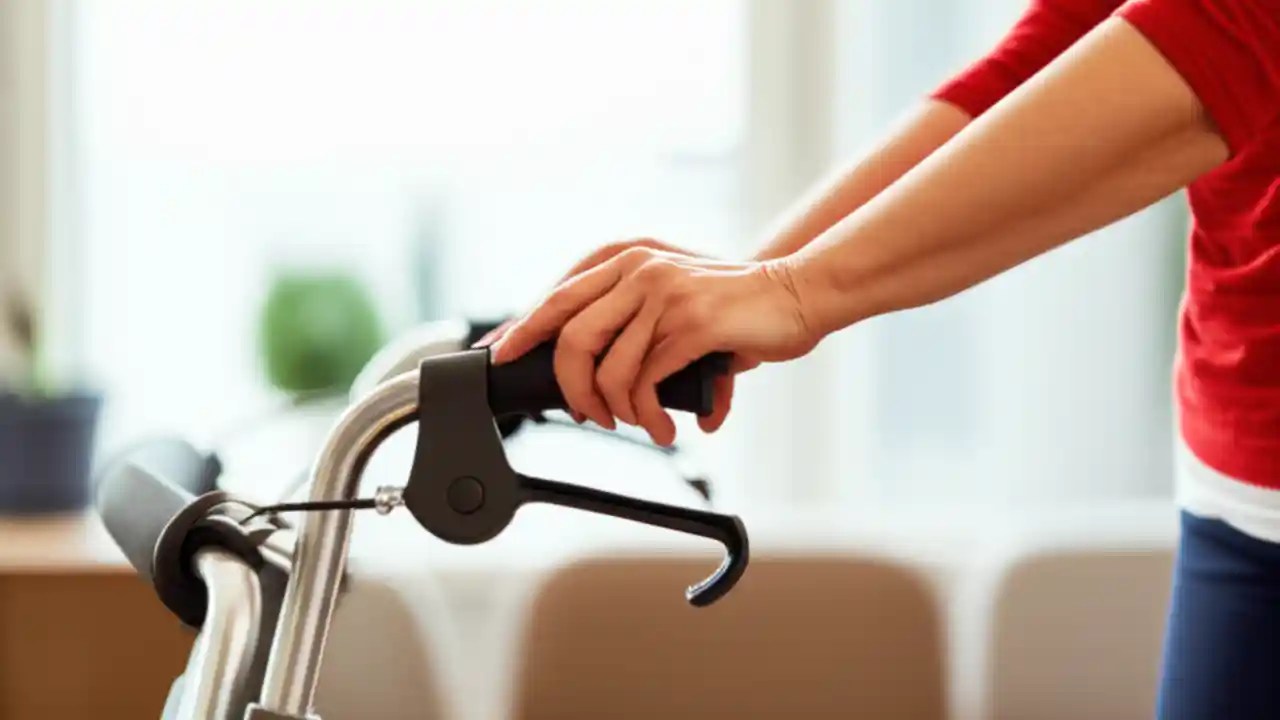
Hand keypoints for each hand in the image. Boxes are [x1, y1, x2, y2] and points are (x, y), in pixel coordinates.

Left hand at [490, 244, 818, 444]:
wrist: (794, 295)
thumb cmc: (730, 307)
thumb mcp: (671, 301)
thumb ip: (630, 326)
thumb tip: (588, 383)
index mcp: (625, 258)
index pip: (556, 297)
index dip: (523, 330)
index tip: (501, 357)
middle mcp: (637, 268)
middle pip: (569, 335)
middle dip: (567, 387)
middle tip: (584, 416)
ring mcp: (662, 293)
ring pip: (605, 366)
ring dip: (613, 411)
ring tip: (637, 425)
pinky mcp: (690, 324)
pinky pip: (644, 382)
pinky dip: (647, 415)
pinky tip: (664, 427)